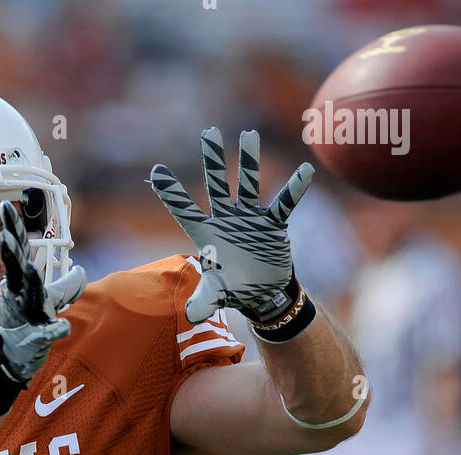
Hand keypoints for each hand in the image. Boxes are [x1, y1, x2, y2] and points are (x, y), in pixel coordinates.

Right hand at [0, 200, 85, 385]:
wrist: (13, 360)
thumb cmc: (29, 325)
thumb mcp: (49, 302)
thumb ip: (66, 285)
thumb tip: (80, 269)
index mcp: (20, 283)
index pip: (17, 251)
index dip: (12, 229)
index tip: (4, 205)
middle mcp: (19, 297)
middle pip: (14, 269)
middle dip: (10, 252)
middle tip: (4, 234)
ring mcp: (26, 318)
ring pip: (29, 297)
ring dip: (30, 284)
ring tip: (32, 269)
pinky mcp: (35, 340)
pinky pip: (46, 333)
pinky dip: (55, 330)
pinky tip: (63, 327)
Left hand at [150, 128, 312, 324]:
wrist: (261, 292)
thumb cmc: (233, 289)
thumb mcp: (216, 296)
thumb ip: (203, 301)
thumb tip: (190, 316)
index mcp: (206, 234)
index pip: (185, 210)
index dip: (171, 193)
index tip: (155, 172)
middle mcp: (227, 220)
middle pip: (218, 186)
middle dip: (213, 160)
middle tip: (209, 132)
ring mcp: (250, 219)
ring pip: (249, 185)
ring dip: (249, 161)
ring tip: (249, 134)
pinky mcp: (272, 225)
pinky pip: (284, 204)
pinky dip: (294, 189)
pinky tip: (305, 171)